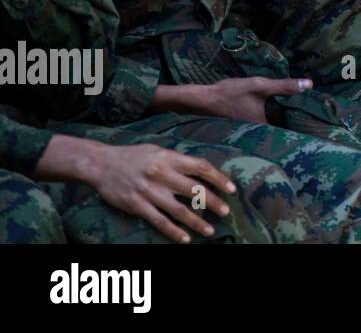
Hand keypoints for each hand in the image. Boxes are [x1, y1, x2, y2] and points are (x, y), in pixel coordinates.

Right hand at [88, 142, 237, 243]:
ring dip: (196, 222)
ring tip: (210, 230)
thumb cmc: (133, 156)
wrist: (101, 164)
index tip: (231, 189)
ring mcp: (149, 191)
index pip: (201, 168)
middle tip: (226, 211)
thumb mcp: (158, 151)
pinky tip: (185, 238)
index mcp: (169, 158)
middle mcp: (161, 174)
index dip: (218, 178)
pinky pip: (159, 221)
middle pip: (194, 190)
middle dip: (213, 202)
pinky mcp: (137, 205)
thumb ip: (177, 160)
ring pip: (179, 210)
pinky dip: (173, 231)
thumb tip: (200, 170)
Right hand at [195, 76, 312, 124]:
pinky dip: (269, 120)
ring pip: (272, 129)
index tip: (316, 120)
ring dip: (281, 121)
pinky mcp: (244, 129)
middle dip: (293, 124)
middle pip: (281, 130)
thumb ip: (284, 86)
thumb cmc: (231, 93)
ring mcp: (250, 133)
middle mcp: (258, 134)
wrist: (203, 100)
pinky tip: (273, 112)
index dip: (302, 125)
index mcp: (265, 127)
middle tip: (310, 116)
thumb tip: (309, 84)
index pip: (290, 130)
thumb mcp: (259, 85)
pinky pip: (262, 127)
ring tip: (296, 113)